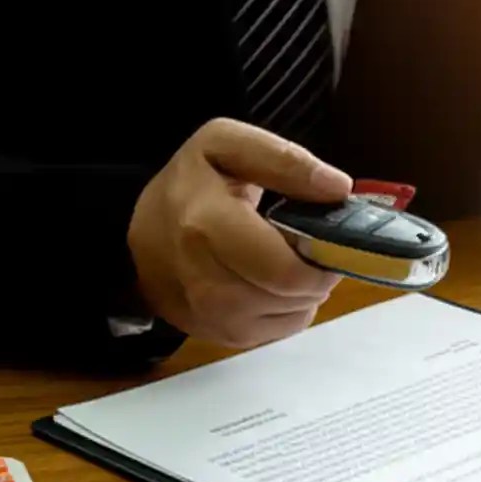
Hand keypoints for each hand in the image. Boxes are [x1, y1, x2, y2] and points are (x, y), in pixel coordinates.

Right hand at [127, 118, 350, 347]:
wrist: (142, 230)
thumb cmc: (189, 183)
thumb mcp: (227, 145)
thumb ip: (284, 160)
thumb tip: (338, 188)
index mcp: (205, 227)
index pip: (284, 270)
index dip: (320, 260)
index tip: (325, 239)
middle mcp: (202, 282)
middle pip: (288, 297)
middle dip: (315, 275)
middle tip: (312, 249)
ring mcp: (207, 316)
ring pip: (286, 319)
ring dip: (304, 294)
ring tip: (293, 262)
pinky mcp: (215, 335)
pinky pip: (274, 333)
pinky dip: (288, 311)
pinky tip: (276, 283)